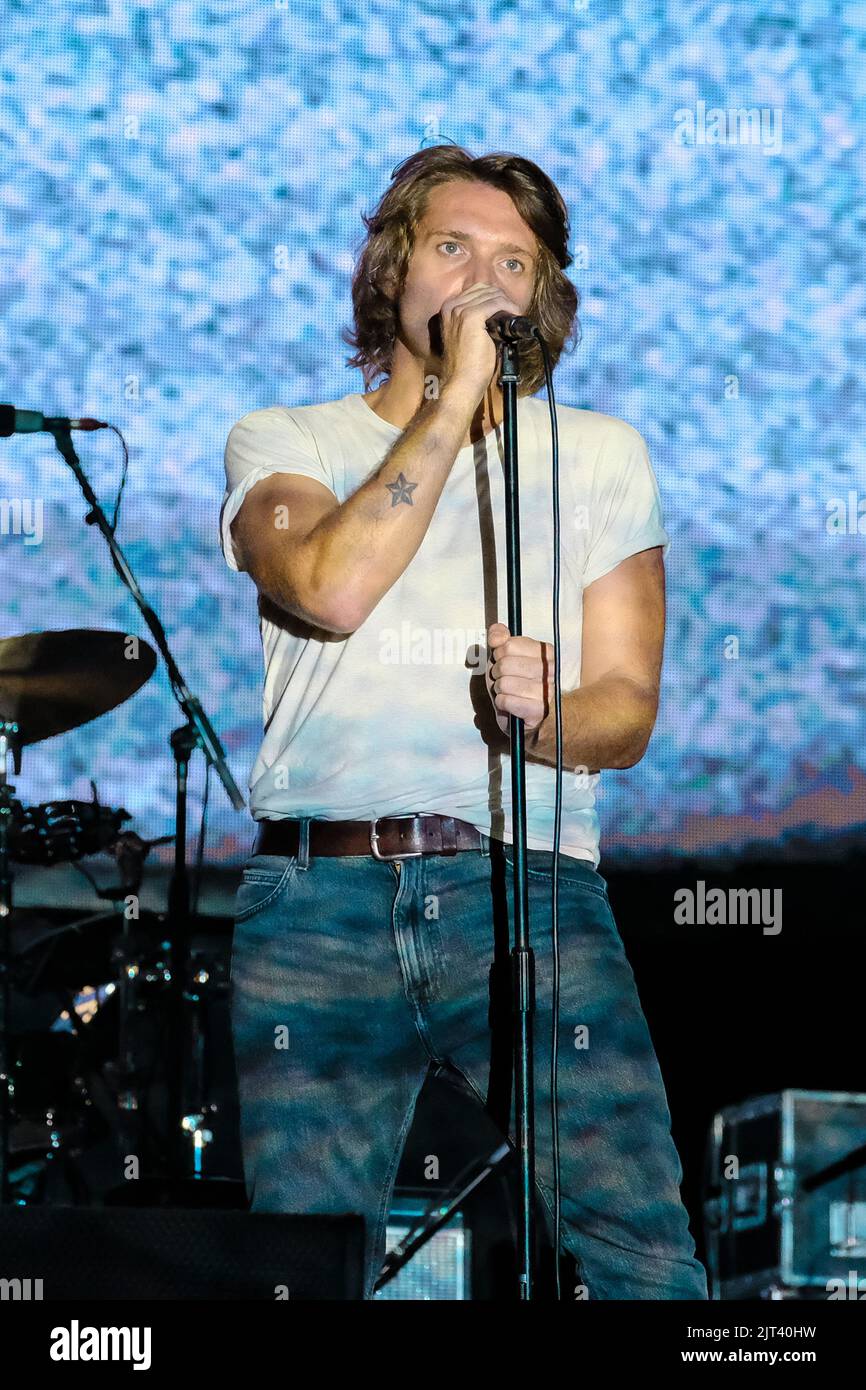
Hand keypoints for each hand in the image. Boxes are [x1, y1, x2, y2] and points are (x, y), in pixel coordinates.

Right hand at [438, 283, 522, 405]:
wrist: (462, 381)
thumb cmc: (467, 364)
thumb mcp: (468, 335)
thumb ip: (478, 319)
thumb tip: (501, 310)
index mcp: (448, 309)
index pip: (476, 291)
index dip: (495, 297)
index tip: (508, 308)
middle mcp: (451, 306)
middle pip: (484, 290)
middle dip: (502, 299)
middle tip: (515, 311)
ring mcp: (459, 311)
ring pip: (492, 295)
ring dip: (508, 303)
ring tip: (517, 314)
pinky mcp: (470, 317)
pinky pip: (496, 303)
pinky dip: (509, 307)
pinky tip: (516, 315)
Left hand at [485, 623, 554, 738]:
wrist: (532, 716)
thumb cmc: (517, 683)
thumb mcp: (506, 656)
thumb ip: (500, 638)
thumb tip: (496, 635)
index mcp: (546, 653)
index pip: (509, 645)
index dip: (499, 654)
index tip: (503, 660)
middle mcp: (550, 670)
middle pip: (505, 664)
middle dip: (497, 673)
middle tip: (504, 679)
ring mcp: (546, 690)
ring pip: (505, 683)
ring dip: (499, 689)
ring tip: (508, 692)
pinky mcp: (538, 710)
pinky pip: (506, 700)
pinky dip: (501, 703)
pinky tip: (509, 704)